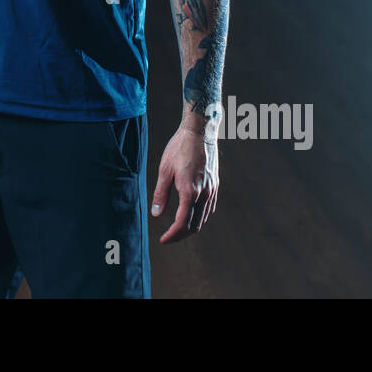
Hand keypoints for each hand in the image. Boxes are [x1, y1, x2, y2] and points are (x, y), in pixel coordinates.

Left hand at [150, 119, 218, 242]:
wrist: (199, 132)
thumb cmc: (179, 148)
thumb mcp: (164, 170)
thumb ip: (161, 194)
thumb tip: (156, 214)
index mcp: (190, 191)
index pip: (182, 223)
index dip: (172, 235)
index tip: (163, 240)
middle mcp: (204, 193)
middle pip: (194, 225)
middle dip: (181, 235)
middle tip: (168, 237)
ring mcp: (212, 189)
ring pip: (203, 218)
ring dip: (191, 227)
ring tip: (177, 229)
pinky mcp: (215, 184)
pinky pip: (209, 207)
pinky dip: (200, 216)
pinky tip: (192, 215)